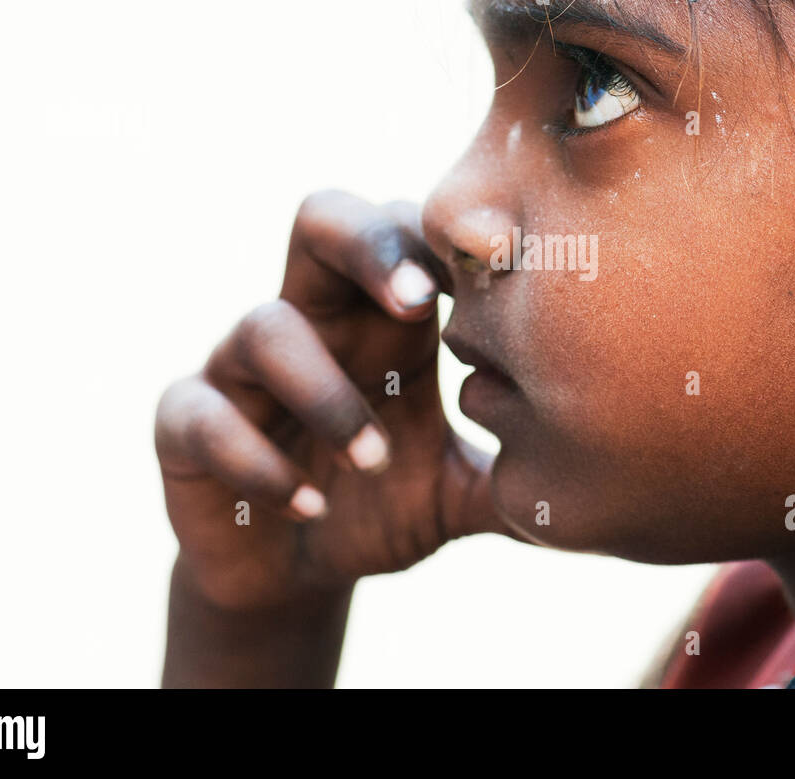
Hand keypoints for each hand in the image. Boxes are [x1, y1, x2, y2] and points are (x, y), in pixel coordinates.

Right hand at [154, 191, 510, 610]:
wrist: (295, 574)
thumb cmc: (383, 507)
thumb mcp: (458, 491)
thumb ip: (517, 473)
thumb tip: (607, 474)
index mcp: (384, 320)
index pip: (406, 233)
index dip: (445, 243)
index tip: (502, 278)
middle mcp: (314, 322)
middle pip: (321, 220)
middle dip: (371, 247)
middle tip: (422, 303)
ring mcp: (243, 367)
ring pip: (265, 326)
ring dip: (327, 393)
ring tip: (373, 459)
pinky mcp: (188, 422)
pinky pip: (205, 414)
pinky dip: (259, 459)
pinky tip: (311, 503)